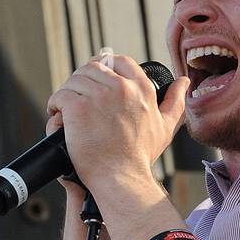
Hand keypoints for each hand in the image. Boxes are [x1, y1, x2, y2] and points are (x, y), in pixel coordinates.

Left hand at [46, 52, 189, 193]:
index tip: (96, 83)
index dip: (104, 68)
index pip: (118, 61)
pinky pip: (60, 96)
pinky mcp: (78, 108)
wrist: (121, 178)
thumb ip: (176, 102)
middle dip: (83, 82)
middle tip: (79, 100)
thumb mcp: (164, 126)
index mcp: (141, 88)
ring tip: (67, 111)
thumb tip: (184, 83)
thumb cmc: (139, 156)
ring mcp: (98, 96)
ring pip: (74, 80)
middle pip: (92, 68)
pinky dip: (56, 106)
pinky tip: (60, 117)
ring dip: (68, 94)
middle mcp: (121, 88)